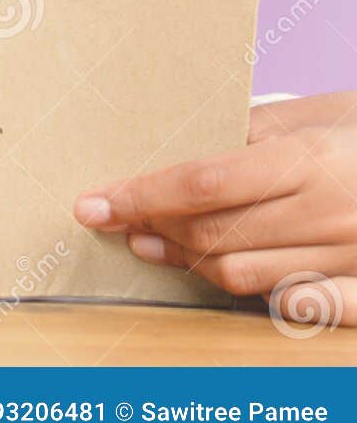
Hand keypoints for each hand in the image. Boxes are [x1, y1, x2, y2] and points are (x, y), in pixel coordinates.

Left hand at [72, 92, 356, 325]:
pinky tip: (228, 275)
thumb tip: (174, 148)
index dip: (138, 196)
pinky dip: (259, 297)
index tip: (91, 204)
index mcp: (308, 159)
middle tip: (117, 221)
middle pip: (213, 234)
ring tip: (155, 244)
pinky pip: (301, 309)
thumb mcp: (312, 113)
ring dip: (188, 262)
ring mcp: (353, 257)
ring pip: (242, 276)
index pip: (202, 184)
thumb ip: (246, 130)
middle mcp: (331, 213)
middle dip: (153, 229)